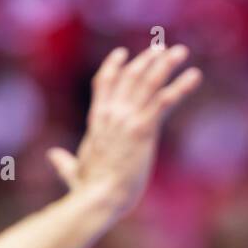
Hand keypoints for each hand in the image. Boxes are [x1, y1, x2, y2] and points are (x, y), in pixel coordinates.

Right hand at [47, 44, 201, 219]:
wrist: (98, 198)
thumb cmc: (87, 191)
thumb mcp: (74, 171)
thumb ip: (64, 162)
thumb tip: (52, 156)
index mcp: (97, 121)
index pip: (104, 83)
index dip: (113, 66)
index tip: (123, 54)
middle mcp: (112, 114)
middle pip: (130, 76)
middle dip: (147, 59)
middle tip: (162, 49)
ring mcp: (127, 119)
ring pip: (148, 82)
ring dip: (166, 64)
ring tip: (181, 52)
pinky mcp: (143, 129)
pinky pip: (164, 101)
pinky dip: (181, 86)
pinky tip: (194, 76)